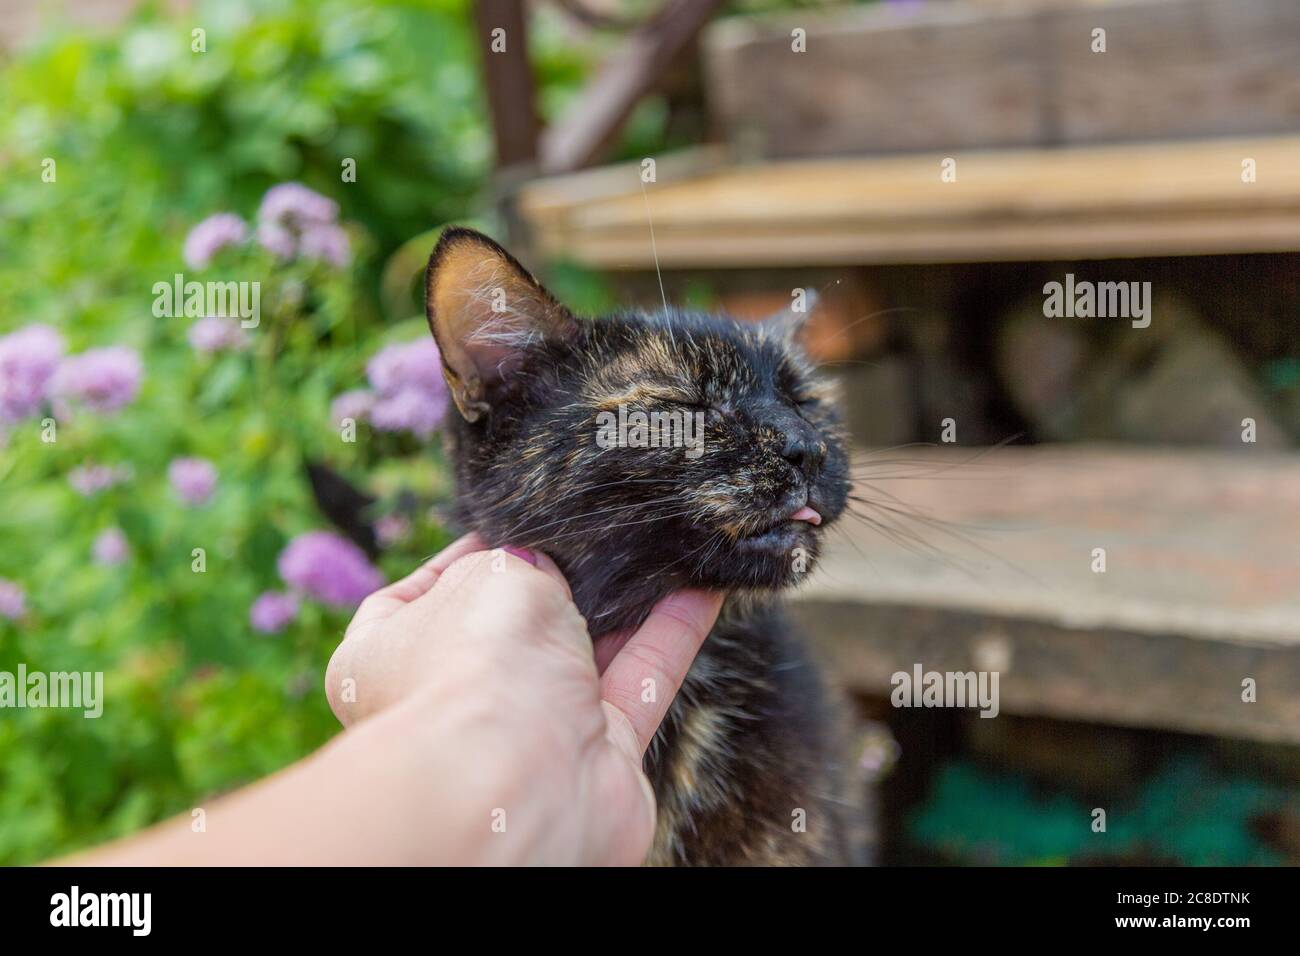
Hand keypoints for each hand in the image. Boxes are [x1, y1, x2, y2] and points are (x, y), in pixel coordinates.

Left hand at [325, 534, 723, 865]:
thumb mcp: (492, 574)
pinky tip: (700, 589)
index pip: (425, 593)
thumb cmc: (476, 667)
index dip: (469, 554)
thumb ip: (522, 562)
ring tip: (664, 547)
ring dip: (628, 602)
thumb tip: (547, 570)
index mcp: (391, 651)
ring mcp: (527, 729)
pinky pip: (640, 682)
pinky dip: (670, 635)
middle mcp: (457, 694)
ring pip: (587, 652)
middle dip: (560, 579)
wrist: (514, 781)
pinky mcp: (596, 755)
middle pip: (516, 625)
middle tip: (598, 530)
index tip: (511, 523)